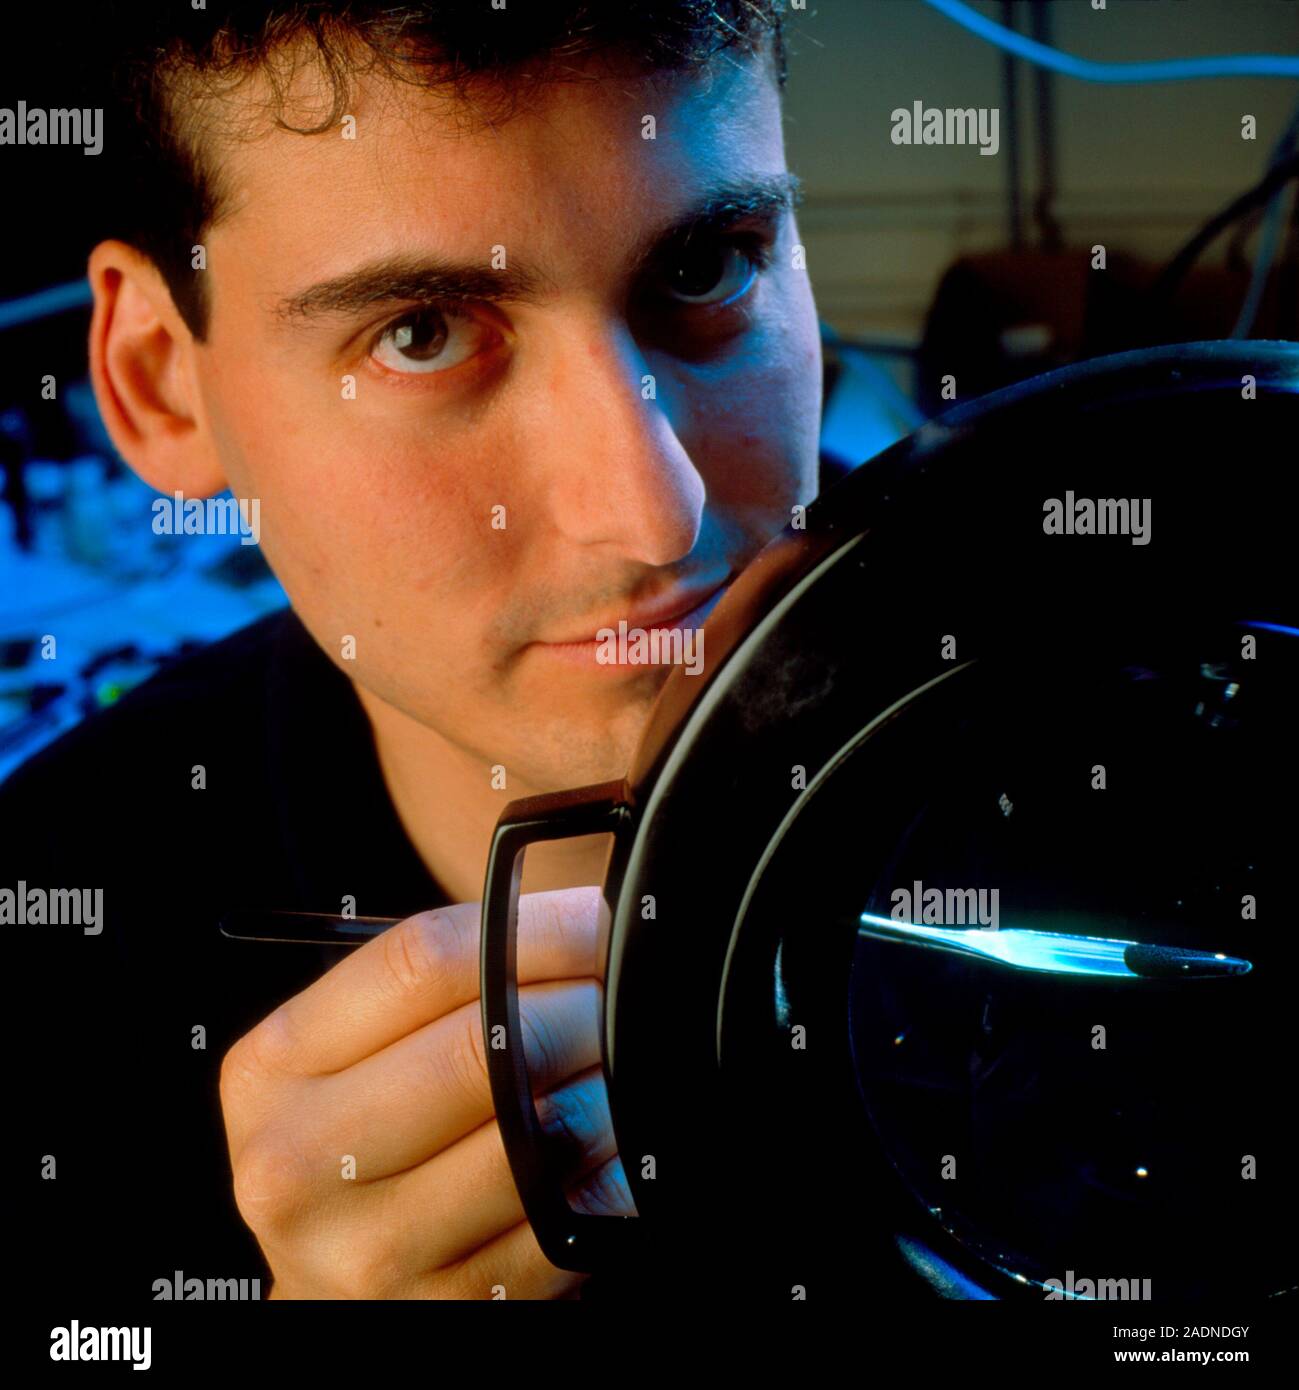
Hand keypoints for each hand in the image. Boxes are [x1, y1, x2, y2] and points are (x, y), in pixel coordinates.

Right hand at [219, 887, 632, 1298]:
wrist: (332, 1273)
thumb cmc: (358, 1132)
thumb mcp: (351, 1049)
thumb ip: (437, 980)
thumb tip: (577, 917)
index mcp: (272, 1069)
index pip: (424, 960)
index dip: (532, 928)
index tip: (594, 920)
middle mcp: (301, 1164)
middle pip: (485, 1046)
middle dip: (578, 1006)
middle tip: (616, 991)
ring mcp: (373, 1248)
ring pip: (538, 1135)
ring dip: (603, 1085)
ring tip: (614, 1060)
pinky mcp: (452, 1307)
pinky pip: (568, 1219)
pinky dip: (611, 1168)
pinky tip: (609, 1140)